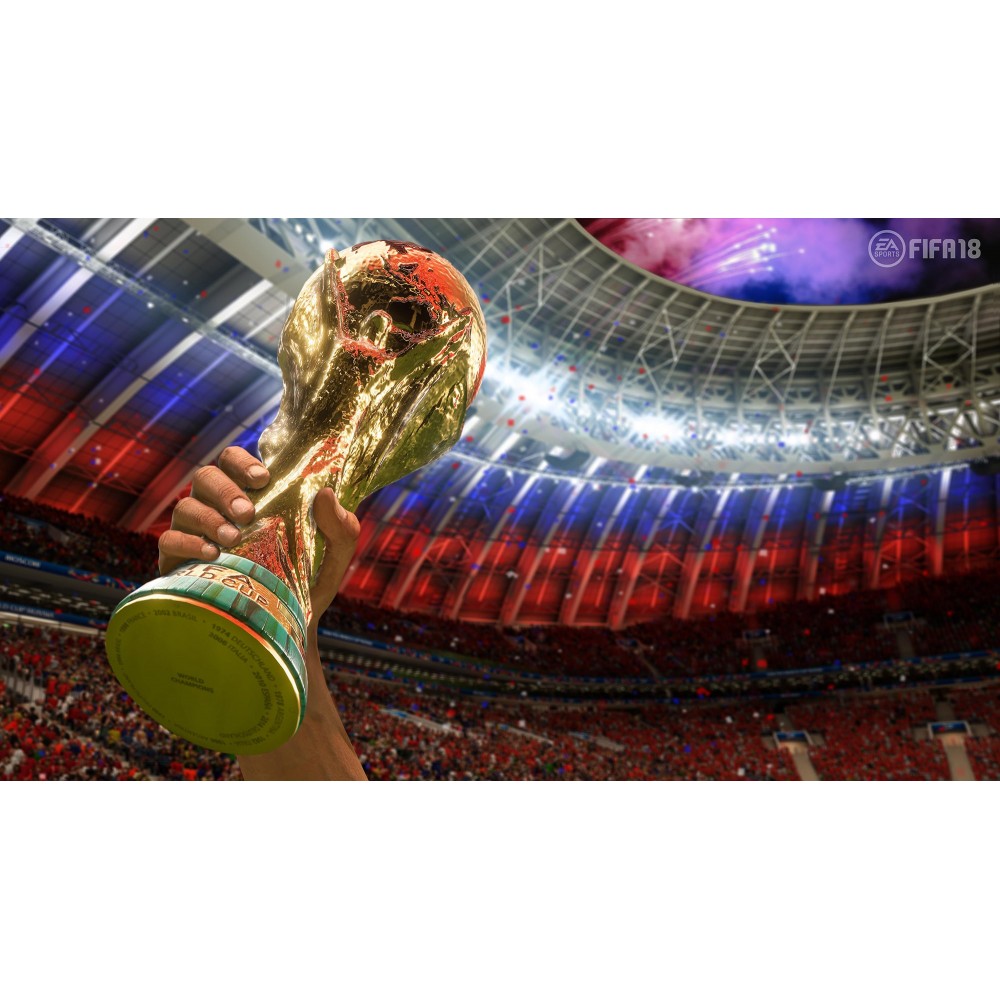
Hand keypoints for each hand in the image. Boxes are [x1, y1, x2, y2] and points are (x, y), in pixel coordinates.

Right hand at [157, 446, 360, 625]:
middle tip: (246, 512)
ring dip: (208, 518)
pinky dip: (187, 543)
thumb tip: (326, 493)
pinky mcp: (177, 562)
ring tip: (232, 538)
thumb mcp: (334, 556)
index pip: (234, 460)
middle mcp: (218, 507)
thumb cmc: (307, 582)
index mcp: (251, 495)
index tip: (263, 478)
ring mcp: (194, 533)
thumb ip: (341, 527)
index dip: (242, 461)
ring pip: (185, 506)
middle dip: (225, 490)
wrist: (285, 628)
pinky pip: (168, 541)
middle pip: (206, 477)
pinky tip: (211, 554)